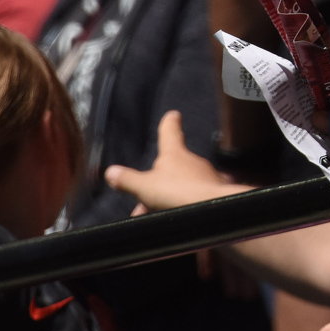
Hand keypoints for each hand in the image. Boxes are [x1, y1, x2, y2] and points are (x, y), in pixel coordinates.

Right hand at [105, 111, 238, 211]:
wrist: (214, 209)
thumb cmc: (178, 193)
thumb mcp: (145, 188)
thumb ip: (128, 180)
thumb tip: (111, 172)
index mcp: (174, 154)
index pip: (169, 132)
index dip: (169, 124)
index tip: (173, 115)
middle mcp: (193, 161)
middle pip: (176, 164)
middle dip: (162, 180)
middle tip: (147, 199)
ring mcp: (208, 176)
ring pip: (188, 182)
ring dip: (174, 195)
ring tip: (162, 213)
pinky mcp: (219, 192)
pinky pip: (200, 196)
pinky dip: (190, 204)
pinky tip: (183, 215)